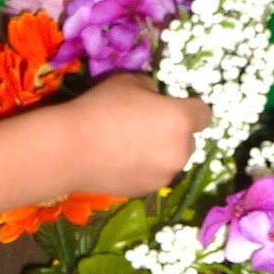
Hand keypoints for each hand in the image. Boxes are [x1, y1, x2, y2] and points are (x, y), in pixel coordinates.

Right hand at [61, 73, 210, 198]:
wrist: (70, 149)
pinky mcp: (147, 191)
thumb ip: (151, 88)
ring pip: (170, 161)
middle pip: (188, 141)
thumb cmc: (100, 108)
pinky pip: (153, 176)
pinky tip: (118, 162)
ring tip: (127, 148)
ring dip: (159, 154)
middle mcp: (181, 151)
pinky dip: (143, 170)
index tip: (170, 108)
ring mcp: (164, 176)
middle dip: (173, 134)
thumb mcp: (128, 81)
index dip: (190, 109)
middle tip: (143, 128)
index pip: (204, 114)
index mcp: (181, 120)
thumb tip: (155, 98)